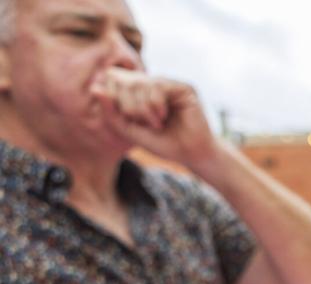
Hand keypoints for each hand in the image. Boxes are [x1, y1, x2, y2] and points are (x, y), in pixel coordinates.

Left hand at [89, 67, 218, 167]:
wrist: (191, 155)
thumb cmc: (162, 143)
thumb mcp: (129, 130)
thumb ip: (110, 112)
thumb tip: (94, 88)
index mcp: (138, 91)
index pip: (112, 78)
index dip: (113, 99)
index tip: (128, 120)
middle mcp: (152, 83)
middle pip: (124, 80)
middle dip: (128, 106)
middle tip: (142, 123)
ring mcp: (168, 83)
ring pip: (139, 84)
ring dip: (143, 109)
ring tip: (156, 124)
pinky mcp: (183, 87)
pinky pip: (157, 86)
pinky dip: (155, 105)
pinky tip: (164, 117)